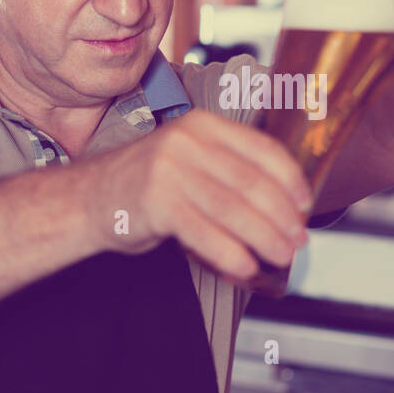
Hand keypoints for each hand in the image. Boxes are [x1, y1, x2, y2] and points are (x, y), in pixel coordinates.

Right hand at [88, 110, 312, 283]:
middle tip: (297, 240)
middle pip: (253, 183)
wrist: (88, 198)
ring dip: (265, 238)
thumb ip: (227, 170)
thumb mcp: (188, 159)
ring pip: (235, 210)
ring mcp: (171, 170)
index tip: (305, 205)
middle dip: (283, 217)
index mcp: (203, 125)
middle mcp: (188, 141)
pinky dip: (231, 254)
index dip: (291, 180)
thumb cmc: (146, 184)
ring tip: (280, 255)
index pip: (262, 149)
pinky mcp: (157, 201)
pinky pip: (206, 233)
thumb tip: (283, 205)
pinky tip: (245, 267)